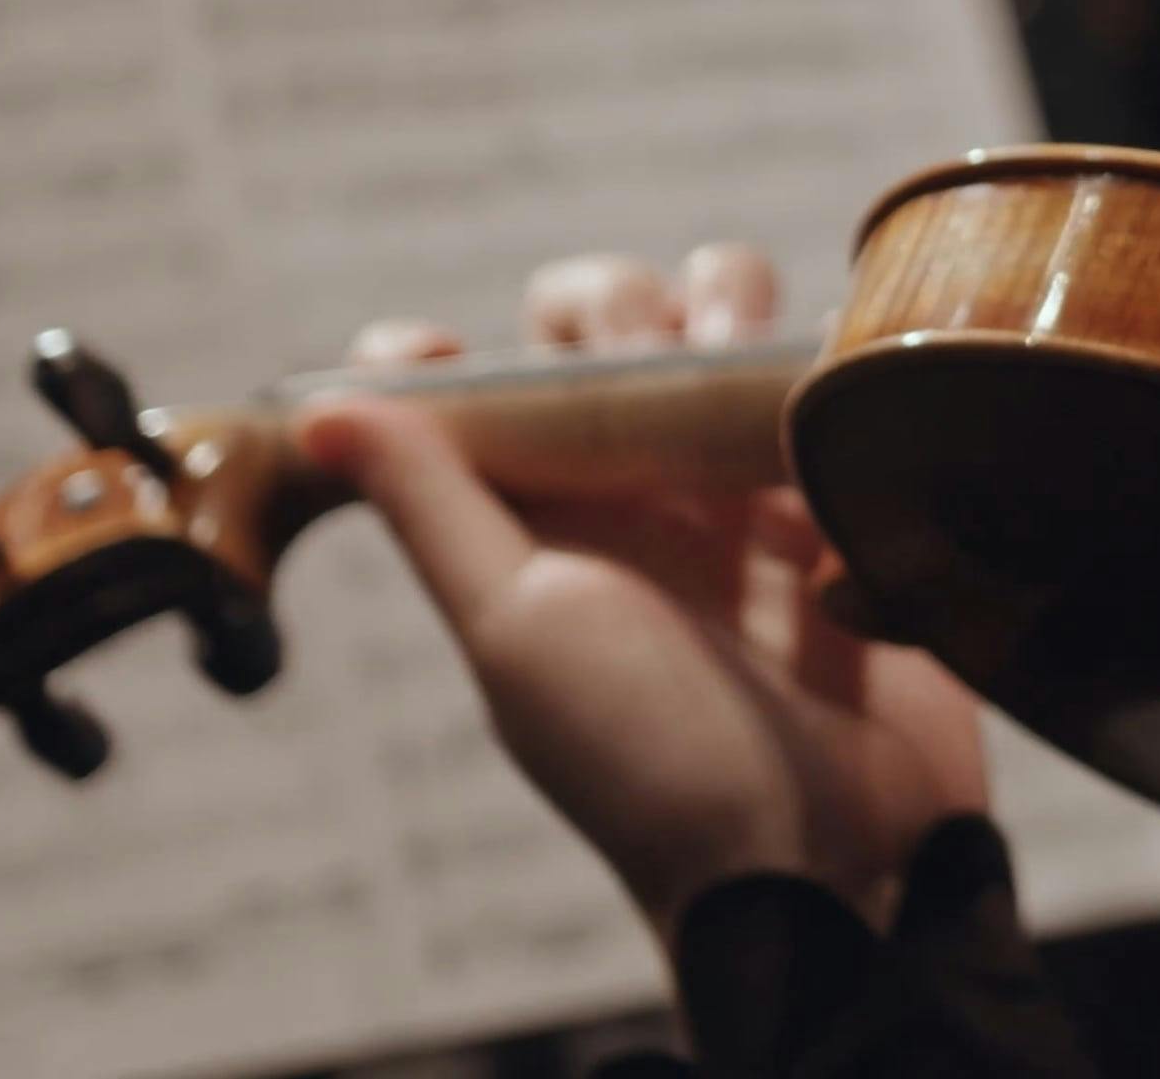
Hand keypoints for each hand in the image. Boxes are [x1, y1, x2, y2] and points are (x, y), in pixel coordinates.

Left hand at [297, 244, 987, 932]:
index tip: (460, 352)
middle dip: (619, 305)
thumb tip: (321, 407)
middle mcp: (625, 496)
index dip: (442, 352)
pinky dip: (821, 351)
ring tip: (750, 357)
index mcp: (531, 525)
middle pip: (601, 325)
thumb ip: (433, 507)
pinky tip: (819, 382)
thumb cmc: (655, 760)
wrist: (828, 856)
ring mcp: (736, 495)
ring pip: (717, 326)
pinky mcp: (838, 502)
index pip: (462, 393)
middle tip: (661, 358)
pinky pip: (823, 380)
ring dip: (725, 305)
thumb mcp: (518, 628)